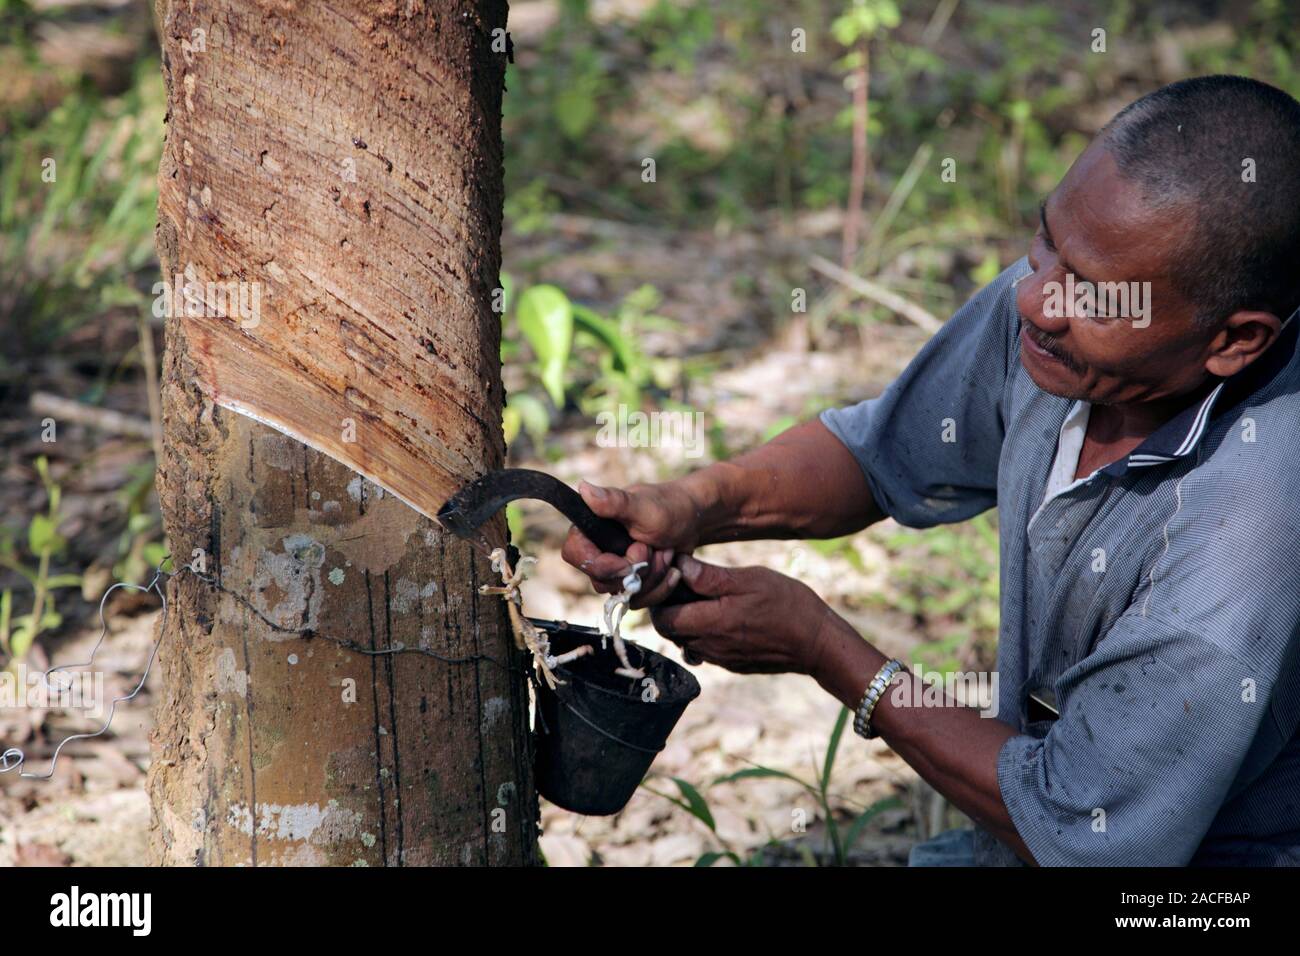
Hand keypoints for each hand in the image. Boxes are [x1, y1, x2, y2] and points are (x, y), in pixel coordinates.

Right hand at [561, 479, 701, 607]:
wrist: (692, 521)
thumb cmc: (668, 507)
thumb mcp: (643, 505)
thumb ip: (614, 501)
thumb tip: (583, 487)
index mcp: (591, 528)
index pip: (574, 555)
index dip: (601, 565)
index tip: (628, 560)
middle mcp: (597, 550)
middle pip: (601, 581)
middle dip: (637, 569)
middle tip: (654, 547)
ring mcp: (614, 570)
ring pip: (622, 594)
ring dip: (652, 577)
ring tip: (666, 553)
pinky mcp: (630, 584)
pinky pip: (638, 601)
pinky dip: (660, 588)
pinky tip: (672, 569)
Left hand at [649, 555, 834, 674]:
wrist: (817, 643)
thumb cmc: (787, 604)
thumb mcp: (749, 580)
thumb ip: (709, 577)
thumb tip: (679, 565)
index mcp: (710, 623)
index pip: (662, 618)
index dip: (661, 598)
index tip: (676, 578)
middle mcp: (710, 647)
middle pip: (671, 630)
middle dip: (672, 608)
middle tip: (689, 585)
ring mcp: (721, 658)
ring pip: (687, 640)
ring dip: (689, 620)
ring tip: (708, 599)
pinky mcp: (733, 664)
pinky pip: (706, 649)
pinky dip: (706, 632)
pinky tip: (726, 615)